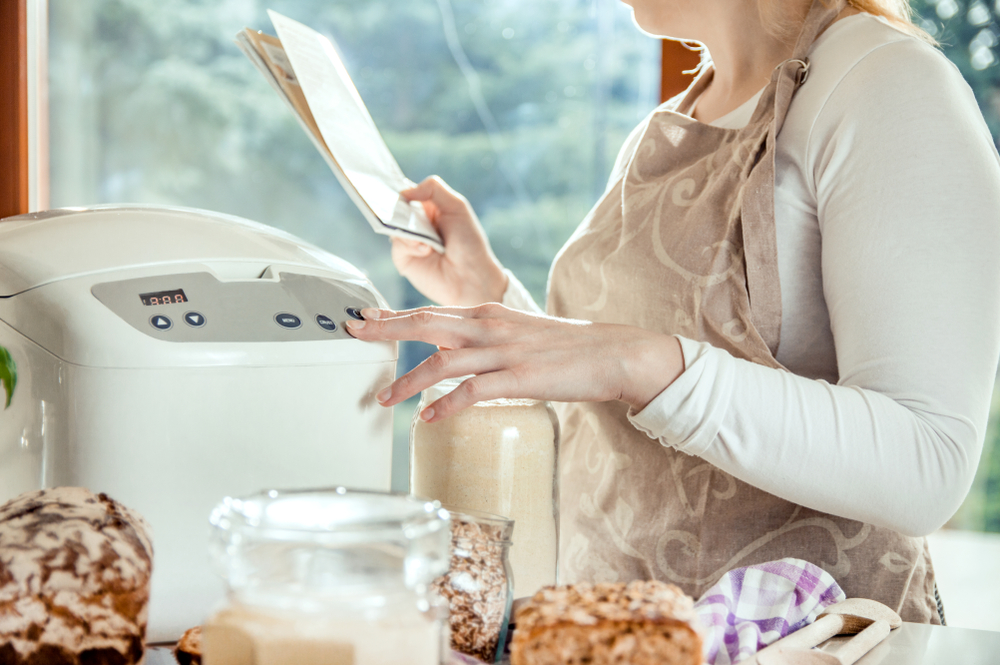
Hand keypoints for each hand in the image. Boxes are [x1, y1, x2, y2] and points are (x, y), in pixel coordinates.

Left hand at [345, 303, 684, 421]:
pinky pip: (475, 391)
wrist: (612, 352)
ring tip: (384, 399)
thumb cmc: (566, 348)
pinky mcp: (520, 377)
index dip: (393, 315)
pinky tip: (430, 418)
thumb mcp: (518, 334)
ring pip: (444, 361)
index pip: (431, 311)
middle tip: (351, 333)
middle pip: (426, 323)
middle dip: (385, 330)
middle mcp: (489, 326)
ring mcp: (504, 351)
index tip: (364, 316)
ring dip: (409, 380)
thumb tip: (454, 357)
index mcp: (488, 314)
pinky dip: (449, 404)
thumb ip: (486, 340)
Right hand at [395, 176, 507, 305]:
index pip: (409, 193)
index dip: (403, 191)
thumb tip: (404, 191)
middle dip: (400, 210)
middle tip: (407, 215)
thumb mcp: (457, 207)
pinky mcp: (404, 258)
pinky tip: (426, 251)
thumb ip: (433, 189)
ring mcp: (410, 240)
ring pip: (393, 225)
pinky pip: (397, 245)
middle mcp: (418, 223)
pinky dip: (410, 245)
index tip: (398, 192)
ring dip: (409, 230)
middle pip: (397, 208)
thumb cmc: (469, 242)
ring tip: (427, 241)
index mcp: (430, 208)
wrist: (472, 278)